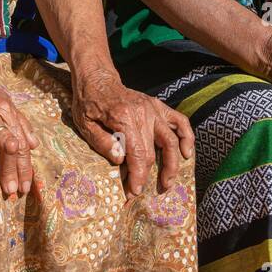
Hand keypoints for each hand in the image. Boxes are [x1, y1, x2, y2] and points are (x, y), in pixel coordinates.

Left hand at [70, 67, 194, 198]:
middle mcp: (143, 112)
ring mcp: (153, 108)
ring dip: (172, 164)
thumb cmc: (89, 102)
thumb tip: (120, 160)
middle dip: (147, 176)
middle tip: (140, 192)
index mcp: (124, 117)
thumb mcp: (85, 123)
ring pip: (171, 140)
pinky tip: (187, 153)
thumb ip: (101, 141)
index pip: (137, 153)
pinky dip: (187, 137)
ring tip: (168, 182)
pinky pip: (180, 121)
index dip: (137, 176)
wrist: (97, 78)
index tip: (133, 192)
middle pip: (152, 152)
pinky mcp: (158, 106)